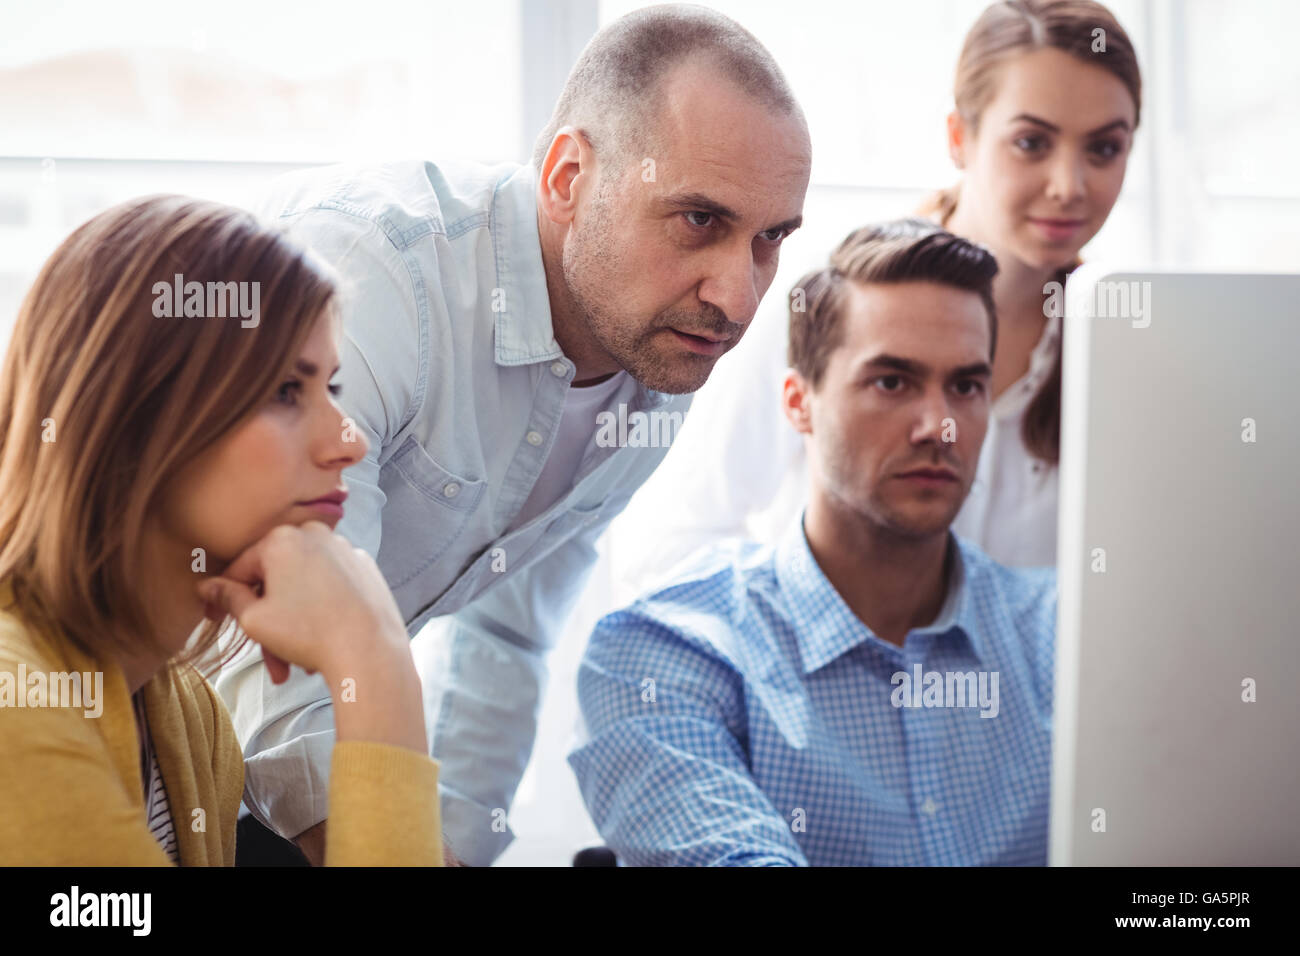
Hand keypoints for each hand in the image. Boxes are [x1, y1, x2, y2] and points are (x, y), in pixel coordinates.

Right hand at [196, 522, 407, 684]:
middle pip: (276, 580)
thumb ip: (228, 598)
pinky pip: (330, 587)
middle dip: (266, 621)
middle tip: (267, 656)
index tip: (215, 618)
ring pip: (303, 587)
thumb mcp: (254, 619)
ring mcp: (345, 550)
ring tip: (294, 661)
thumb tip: (208, 586)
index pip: (241, 568)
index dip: (224, 597)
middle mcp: (315, 535)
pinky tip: (321, 642)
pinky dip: (320, 611)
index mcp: (282, 539)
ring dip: (292, 623)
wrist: (369, 650)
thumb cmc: (308, 633)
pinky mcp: (365, 568)